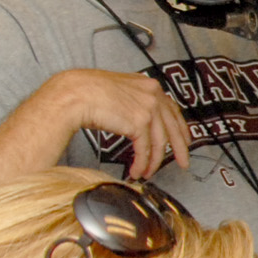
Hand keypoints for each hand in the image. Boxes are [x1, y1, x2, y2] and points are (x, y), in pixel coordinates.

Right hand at [41, 68, 191, 178]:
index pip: (171, 109)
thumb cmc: (87, 92)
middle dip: (179, 148)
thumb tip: (139, 120)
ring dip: (154, 161)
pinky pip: (145, 149)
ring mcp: (147, 107)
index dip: (179, 127)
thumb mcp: (119, 92)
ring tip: (148, 172)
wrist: (73, 93)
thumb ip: (134, 102)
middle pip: (173, 126)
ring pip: (159, 142)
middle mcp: (152, 94)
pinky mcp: (139, 123)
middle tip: (183, 162)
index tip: (184, 140)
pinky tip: (136, 171)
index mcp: (148, 85)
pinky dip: (142, 163)